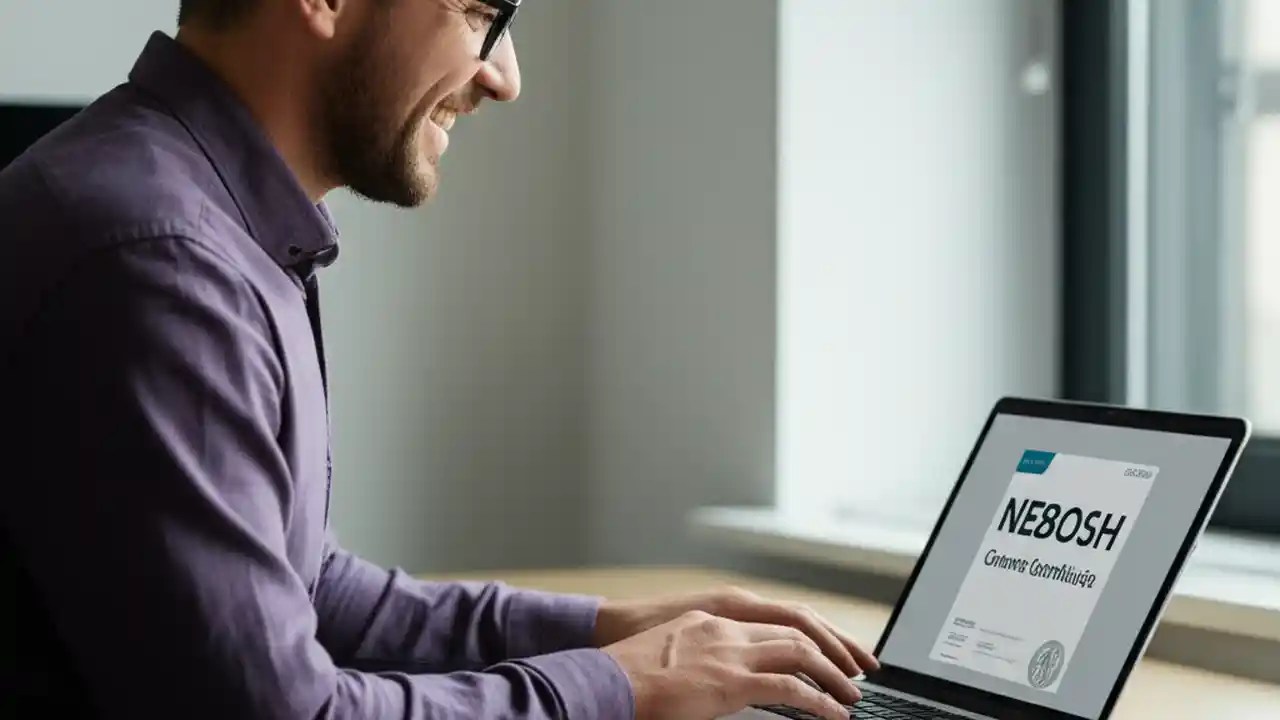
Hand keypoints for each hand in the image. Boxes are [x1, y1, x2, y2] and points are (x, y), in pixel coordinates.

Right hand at [594, 586, 879, 682]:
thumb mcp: (670, 654)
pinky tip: (834, 714)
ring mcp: (731, 652)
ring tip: (853, 695)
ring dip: (834, 674)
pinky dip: (819, 701)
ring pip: (801, 653)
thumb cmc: (628, 674)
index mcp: (713, 619)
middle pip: (798, 628)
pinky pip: (790, 688)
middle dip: (835, 648)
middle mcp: (727, 628)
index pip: (777, 619)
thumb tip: (715, 678)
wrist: (605, 679)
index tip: (833, 649)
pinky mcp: (731, 681)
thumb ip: (701, 657)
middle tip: (860, 669)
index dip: (812, 633)